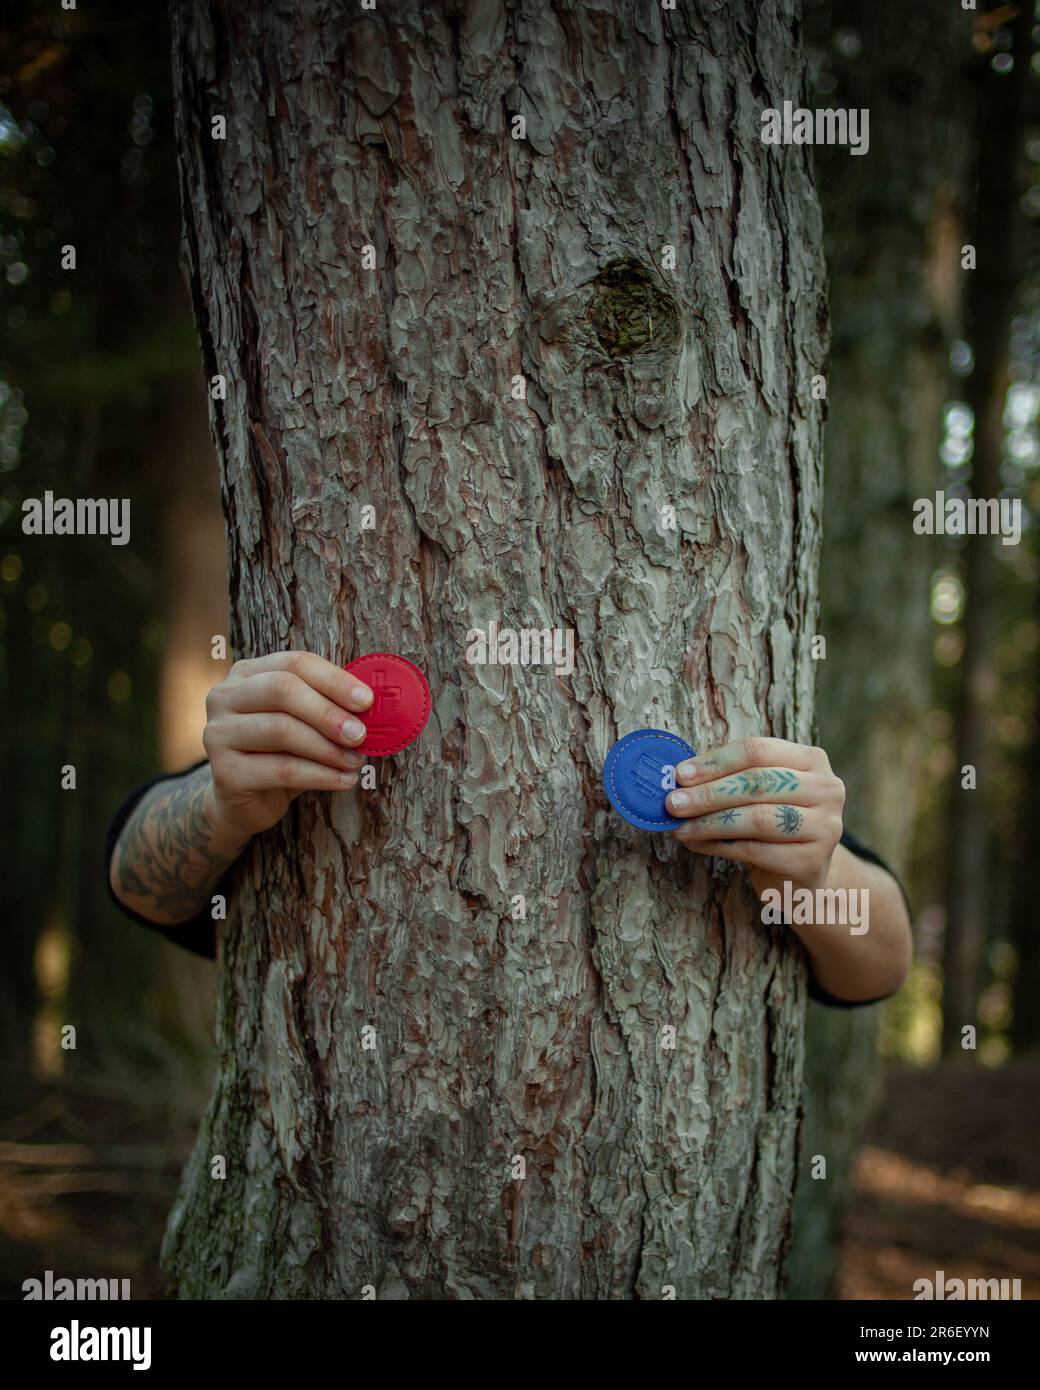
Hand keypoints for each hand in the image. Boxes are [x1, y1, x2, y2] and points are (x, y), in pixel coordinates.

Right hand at [202, 651, 373, 838]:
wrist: (242, 800)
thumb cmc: (280, 753)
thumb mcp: (303, 723)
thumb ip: (329, 707)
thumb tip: (373, 706)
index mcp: (247, 674)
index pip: (294, 663)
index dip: (334, 680)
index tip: (366, 700)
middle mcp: (225, 697)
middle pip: (281, 689)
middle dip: (328, 712)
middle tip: (360, 734)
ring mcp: (218, 733)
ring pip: (282, 730)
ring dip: (328, 747)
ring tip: (356, 761)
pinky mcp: (224, 771)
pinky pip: (282, 769)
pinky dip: (320, 775)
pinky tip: (343, 780)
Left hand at [665, 737, 844, 899]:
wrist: (803, 871)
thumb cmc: (773, 822)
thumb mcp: (759, 791)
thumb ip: (728, 778)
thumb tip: (678, 778)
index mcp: (811, 759)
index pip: (757, 750)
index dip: (715, 761)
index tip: (680, 775)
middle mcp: (826, 788)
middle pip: (757, 783)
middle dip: (709, 793)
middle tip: (673, 803)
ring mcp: (825, 826)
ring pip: (757, 818)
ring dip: (710, 822)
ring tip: (680, 828)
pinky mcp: (812, 860)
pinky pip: (756, 850)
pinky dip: (719, 847)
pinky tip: (697, 844)